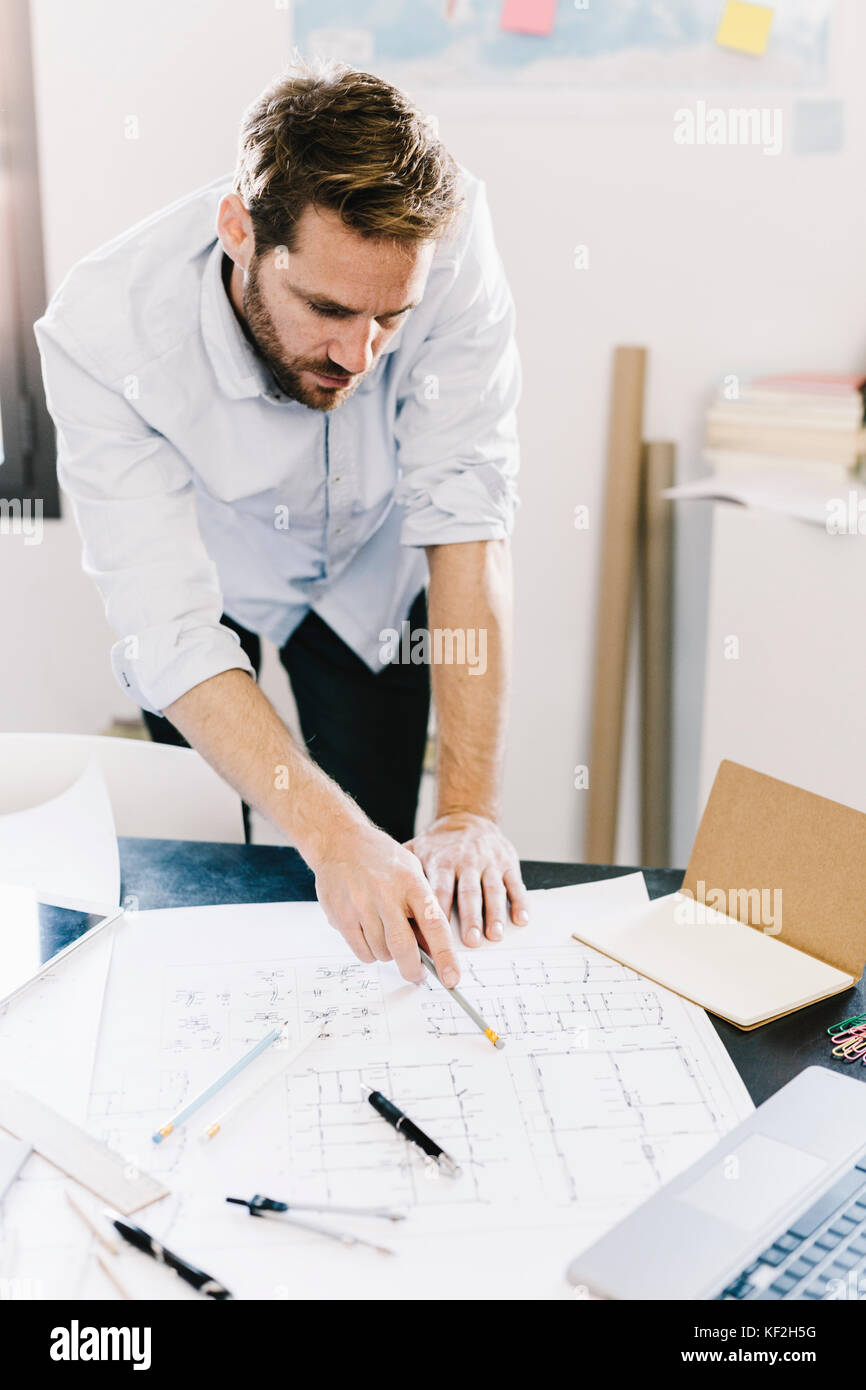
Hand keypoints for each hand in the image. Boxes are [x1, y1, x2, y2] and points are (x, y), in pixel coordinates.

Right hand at [311, 818, 459, 986]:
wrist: (339, 841)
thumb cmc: (381, 859)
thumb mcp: (411, 872)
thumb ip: (423, 906)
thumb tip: (432, 948)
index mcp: (412, 882)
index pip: (434, 924)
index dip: (445, 955)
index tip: (451, 978)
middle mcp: (386, 894)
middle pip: (403, 947)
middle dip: (413, 969)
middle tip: (417, 976)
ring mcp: (361, 905)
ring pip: (382, 952)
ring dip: (389, 955)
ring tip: (387, 935)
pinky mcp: (340, 916)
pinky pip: (362, 951)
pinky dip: (370, 953)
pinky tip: (370, 935)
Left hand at [405, 812, 528, 947]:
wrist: (468, 817)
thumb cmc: (440, 843)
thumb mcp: (418, 850)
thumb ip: (403, 874)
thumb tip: (378, 900)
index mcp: (442, 861)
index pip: (440, 889)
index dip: (440, 911)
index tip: (438, 934)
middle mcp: (466, 862)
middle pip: (468, 892)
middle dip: (470, 917)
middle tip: (471, 942)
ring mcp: (489, 863)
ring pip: (493, 890)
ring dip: (494, 914)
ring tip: (494, 935)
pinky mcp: (508, 863)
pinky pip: (515, 884)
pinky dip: (520, 902)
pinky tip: (520, 919)